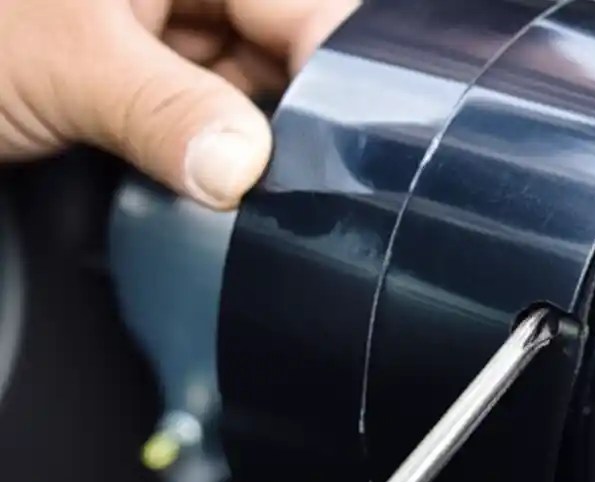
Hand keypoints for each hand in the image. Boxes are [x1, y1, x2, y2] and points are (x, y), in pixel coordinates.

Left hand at [0, 0, 358, 208]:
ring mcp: (166, 33)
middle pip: (286, 50)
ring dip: (250, 146)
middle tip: (298, 180)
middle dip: (295, 116)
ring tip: (239, 182)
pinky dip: (213, 160)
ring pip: (252, 93)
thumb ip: (171, 112)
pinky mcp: (147, 85)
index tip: (360, 143)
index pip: (303, 9)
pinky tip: (208, 183)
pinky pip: (210, 124)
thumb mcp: (67, 64)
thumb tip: (247, 168)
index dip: (339, 69)